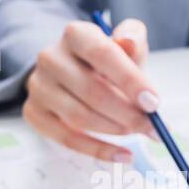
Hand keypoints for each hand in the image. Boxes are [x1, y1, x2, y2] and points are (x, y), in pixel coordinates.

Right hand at [23, 17, 158, 161]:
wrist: (72, 72)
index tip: (154, 104)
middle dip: (128, 114)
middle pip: (91, 91)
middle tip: (152, 128)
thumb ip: (132, 37)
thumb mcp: (125, 43)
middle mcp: (50, 58)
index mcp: (75, 34)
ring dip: (115, 131)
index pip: (103, 54)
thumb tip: (130, 43)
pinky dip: (99, 150)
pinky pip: (67, 139)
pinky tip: (124, 154)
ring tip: (138, 133)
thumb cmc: (106, 60)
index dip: (130, 80)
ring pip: (79, 117)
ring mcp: (39, 87)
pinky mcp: (34, 113)